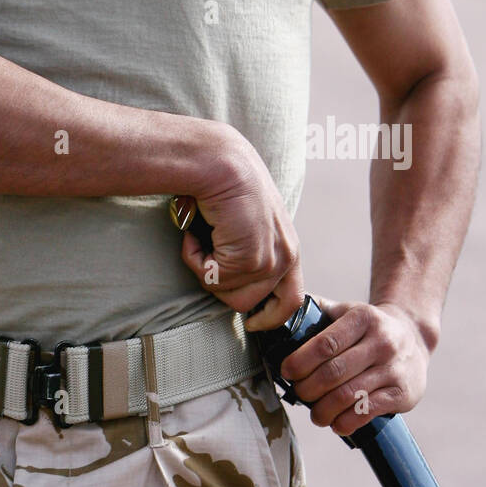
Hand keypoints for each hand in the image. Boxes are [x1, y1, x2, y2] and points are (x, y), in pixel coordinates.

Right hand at [177, 126, 303, 329]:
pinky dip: (193, 256)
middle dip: (221, 288)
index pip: (292, 300)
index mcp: (289, 248)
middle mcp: (287, 256)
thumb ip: (251, 249)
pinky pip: (210, 278)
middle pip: (250, 304)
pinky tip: (195, 231)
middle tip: (204, 260)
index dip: (270, 318)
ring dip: (204, 268)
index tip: (252, 324)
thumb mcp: (249, 223)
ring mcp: (271, 260)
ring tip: (200, 236)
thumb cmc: (226, 184)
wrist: (220, 162)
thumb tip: (229, 278)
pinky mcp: (251, 260)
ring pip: (226, 293)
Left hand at [278, 296, 431, 435]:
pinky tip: (336, 424)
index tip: (286, 371)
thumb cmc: (368, 327)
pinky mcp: (403, 393)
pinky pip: (368, 411)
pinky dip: (347, 422)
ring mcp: (393, 369)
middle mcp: (381, 342)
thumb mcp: (347, 311)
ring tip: (315, 414)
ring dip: (324, 410)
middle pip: (334, 372)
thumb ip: (316, 312)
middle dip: (308, 388)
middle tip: (298, 394)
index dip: (301, 361)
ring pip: (349, 395)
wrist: (414, 338)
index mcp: (362, 318)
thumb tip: (278, 316)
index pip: (326, 343)